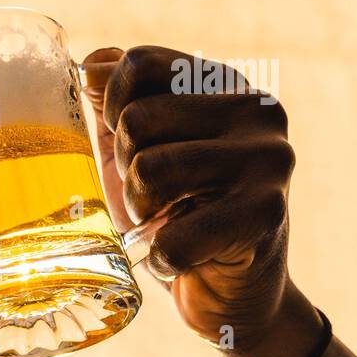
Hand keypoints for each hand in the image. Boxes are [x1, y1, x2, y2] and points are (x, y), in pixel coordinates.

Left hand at [82, 46, 314, 356]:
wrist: (236, 293)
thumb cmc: (178, 214)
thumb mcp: (138, 152)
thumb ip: (116, 104)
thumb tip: (89, 65)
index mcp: (224, 85)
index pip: (139, 63)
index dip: (112, 107)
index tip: (128, 145)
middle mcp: (256, 111)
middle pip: (137, 119)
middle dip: (125, 170)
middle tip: (154, 197)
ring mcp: (268, 159)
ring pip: (150, 170)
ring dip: (141, 213)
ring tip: (165, 223)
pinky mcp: (266, 213)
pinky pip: (172, 235)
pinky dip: (161, 257)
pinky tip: (180, 258)